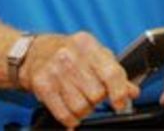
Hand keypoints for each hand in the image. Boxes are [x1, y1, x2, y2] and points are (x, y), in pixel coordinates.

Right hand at [20, 31, 139, 127]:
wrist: (31, 52)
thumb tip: (132, 91)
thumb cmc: (66, 52)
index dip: (119, 92)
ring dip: (84, 111)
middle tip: (91, 95)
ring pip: (81, 107)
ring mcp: (55, 70)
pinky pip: (64, 114)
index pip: (111, 72)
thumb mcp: (92, 54)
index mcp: (87, 44)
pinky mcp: (42, 85)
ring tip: (79, 100)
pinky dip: (71, 119)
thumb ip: (114, 71)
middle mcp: (70, 55)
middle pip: (96, 93)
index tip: (120, 103)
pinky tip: (70, 111)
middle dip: (97, 100)